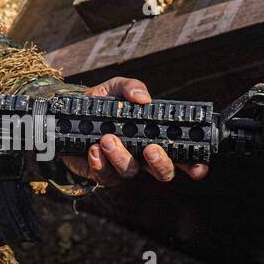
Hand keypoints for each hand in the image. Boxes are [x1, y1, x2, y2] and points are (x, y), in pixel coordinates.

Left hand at [61, 77, 209, 186]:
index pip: (180, 154)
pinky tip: (93, 148)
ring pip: (130, 172)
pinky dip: (99, 162)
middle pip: (162, 172)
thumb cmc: (99, 103)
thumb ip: (131, 87)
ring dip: (121, 156)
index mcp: (153, 136)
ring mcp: (120, 166)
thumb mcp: (116, 87)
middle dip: (160, 163)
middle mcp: (141, 155)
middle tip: (150, 149)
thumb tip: (143, 98)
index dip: (194, 165)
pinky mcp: (99, 172)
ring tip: (107, 139)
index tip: (198, 167)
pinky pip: (104, 175)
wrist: (65, 115)